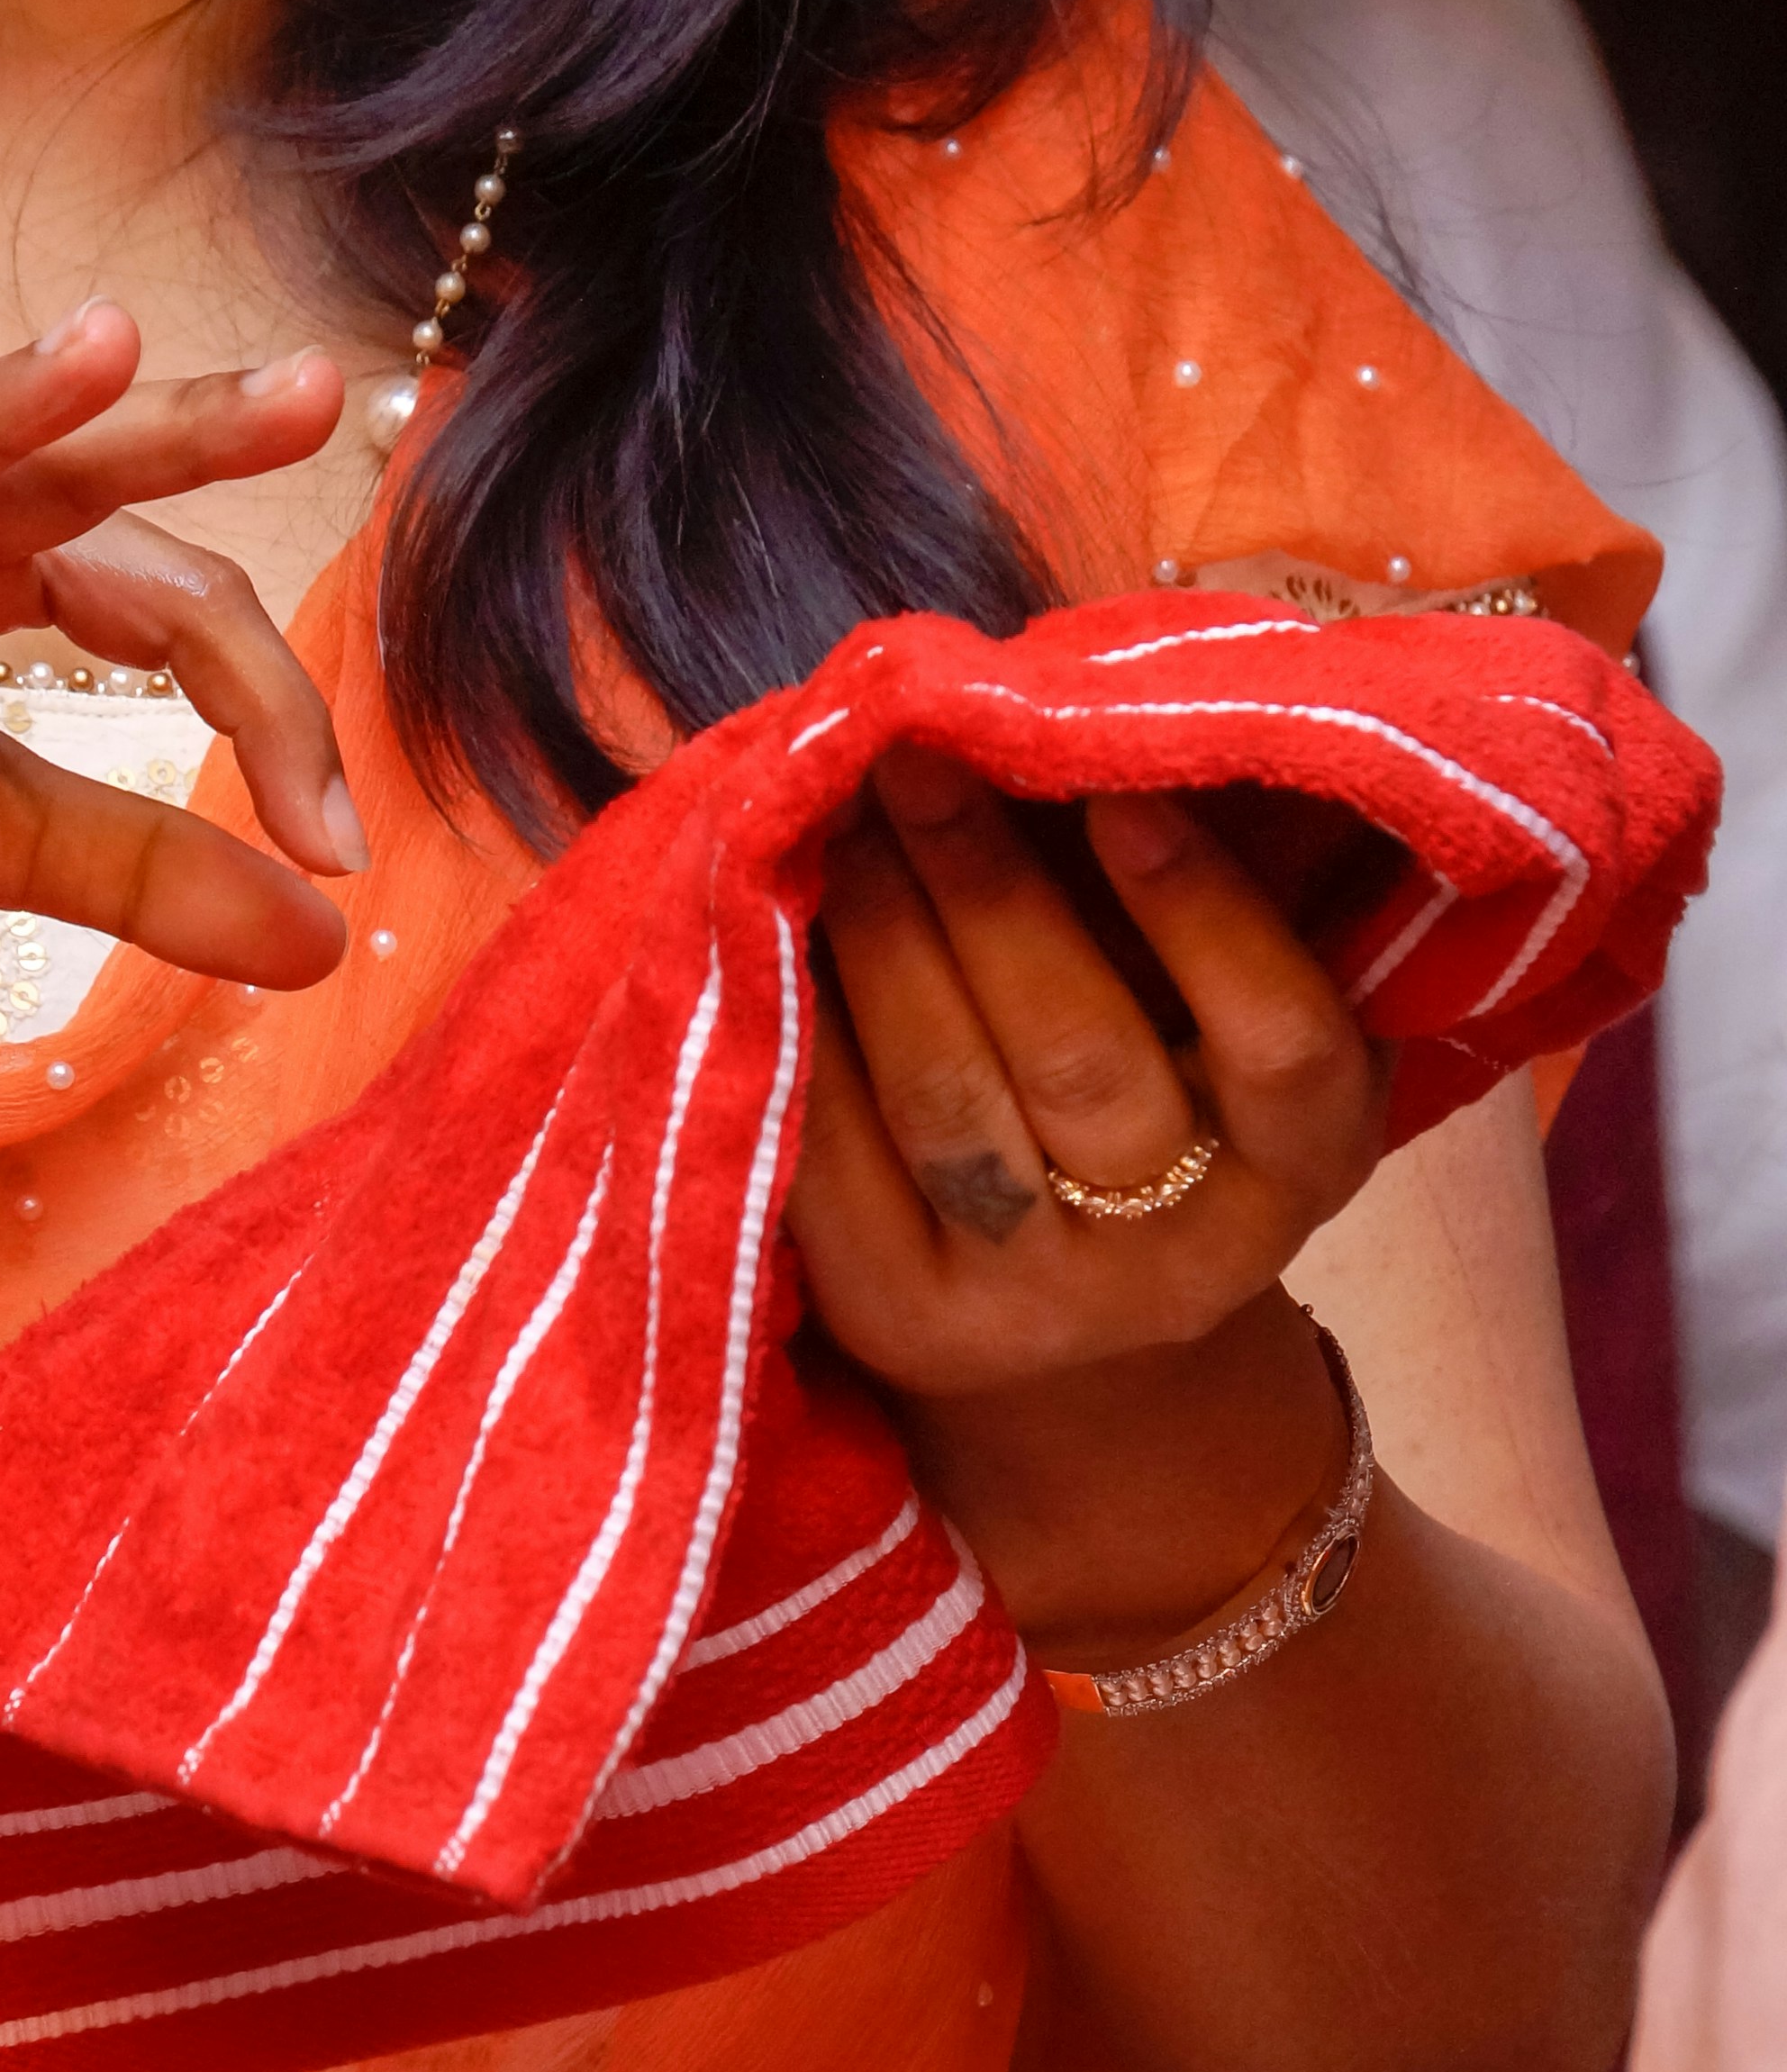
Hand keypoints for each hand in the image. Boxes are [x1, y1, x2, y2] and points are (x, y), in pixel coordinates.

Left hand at [790, 750, 1389, 1410]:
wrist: (1078, 1346)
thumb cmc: (1152, 1110)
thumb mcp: (1214, 1034)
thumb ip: (1176, 911)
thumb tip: (1055, 725)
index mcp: (1301, 1169)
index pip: (1279, 1043)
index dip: (1202, 911)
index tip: (1116, 786)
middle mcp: (1182, 1258)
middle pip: (1080, 1060)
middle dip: (984, 886)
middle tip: (913, 750)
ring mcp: (1034, 1304)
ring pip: (946, 1101)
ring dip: (879, 937)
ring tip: (833, 820)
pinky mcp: (901, 1318)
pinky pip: (833, 1156)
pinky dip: (798, 1029)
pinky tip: (772, 930)